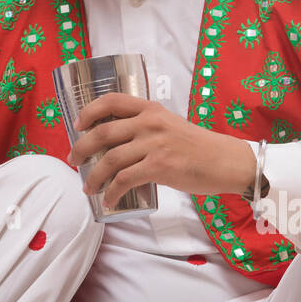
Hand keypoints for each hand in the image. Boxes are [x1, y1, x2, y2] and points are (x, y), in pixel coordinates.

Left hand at [68, 94, 256, 207]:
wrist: (226, 161)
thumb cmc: (198, 148)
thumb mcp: (170, 126)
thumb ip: (146, 129)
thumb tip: (116, 147)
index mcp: (151, 109)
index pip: (112, 100)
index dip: (89, 111)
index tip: (77, 124)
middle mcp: (150, 122)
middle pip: (103, 132)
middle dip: (82, 148)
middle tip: (73, 160)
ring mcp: (154, 144)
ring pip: (110, 159)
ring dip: (93, 176)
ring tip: (87, 187)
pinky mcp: (160, 166)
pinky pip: (125, 180)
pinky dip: (112, 192)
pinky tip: (108, 200)